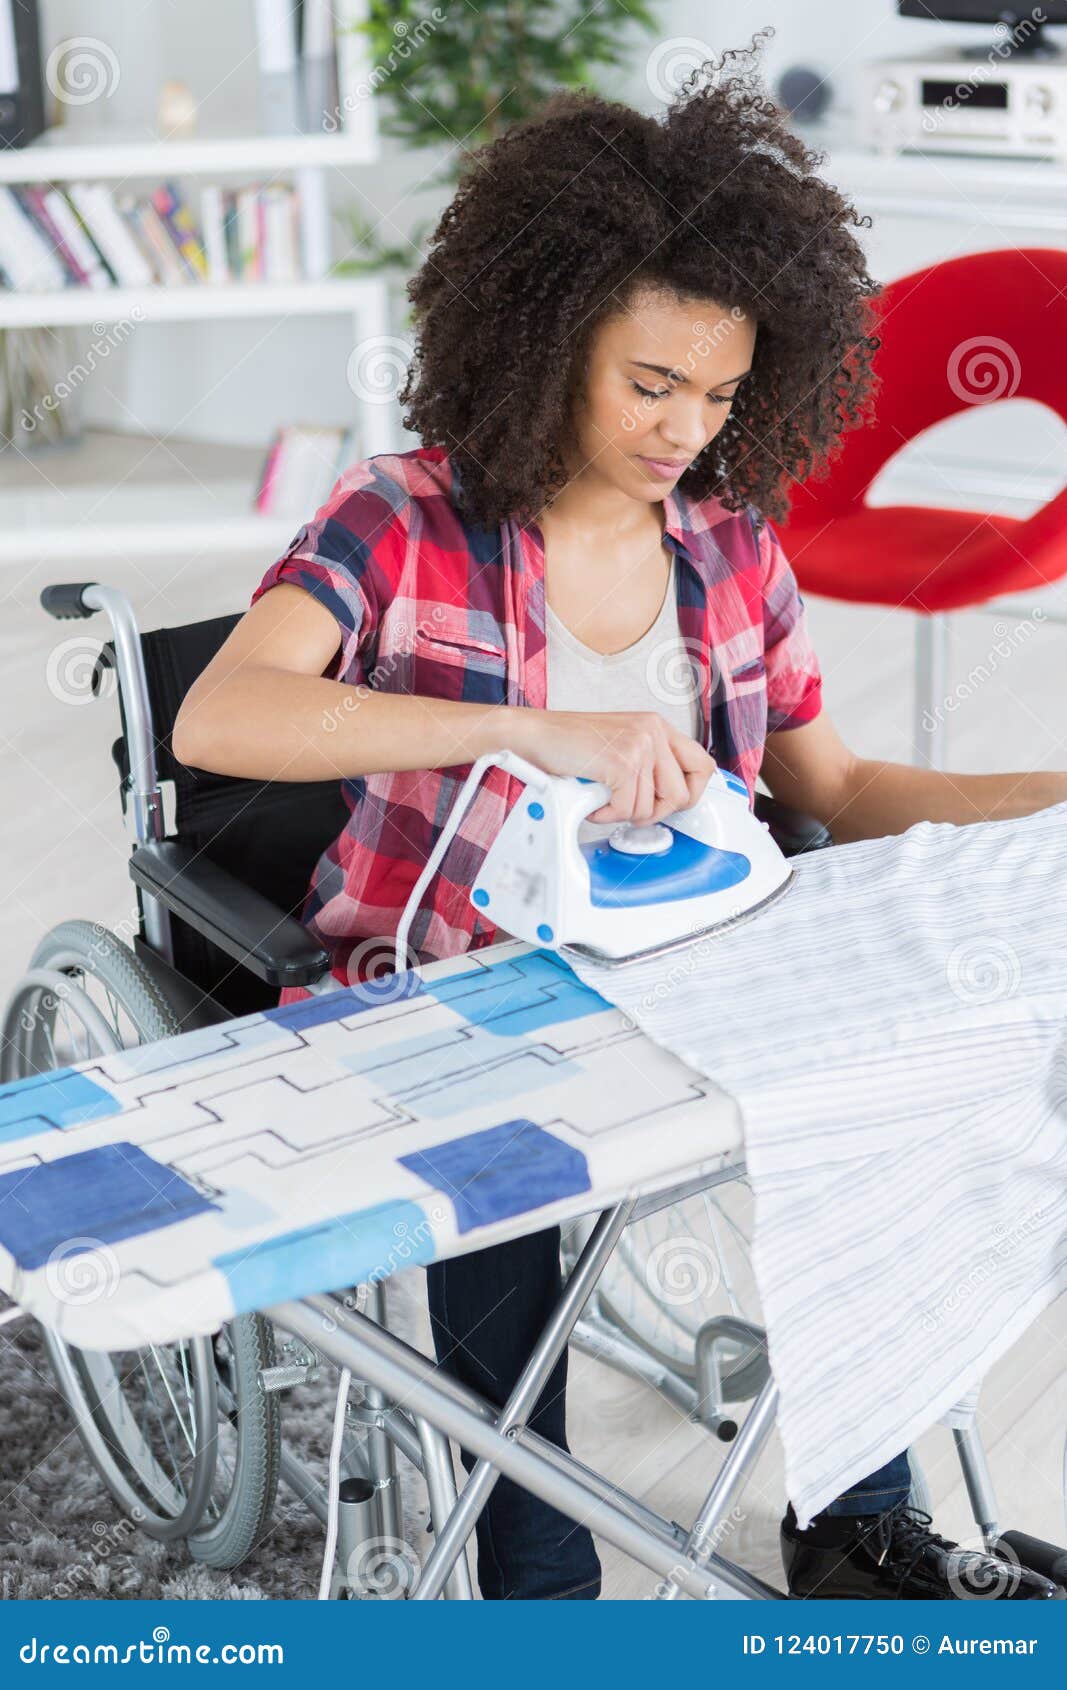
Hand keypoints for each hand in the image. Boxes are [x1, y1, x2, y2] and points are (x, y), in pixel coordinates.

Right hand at [507, 707, 716, 824]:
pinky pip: (627, 810)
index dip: (691, 793)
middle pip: (683, 794)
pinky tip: (591, 799)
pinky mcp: (622, 762)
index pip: (703, 765)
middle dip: (655, 812)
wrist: (533, 734)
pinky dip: (605, 813)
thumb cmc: (568, 743)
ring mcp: (639, 745)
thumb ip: (647, 763)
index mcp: (657, 726)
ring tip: (601, 798)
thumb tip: (670, 799)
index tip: (668, 803)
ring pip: (652, 808)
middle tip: (629, 808)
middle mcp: (653, 731)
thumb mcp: (620, 744)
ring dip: (623, 813)